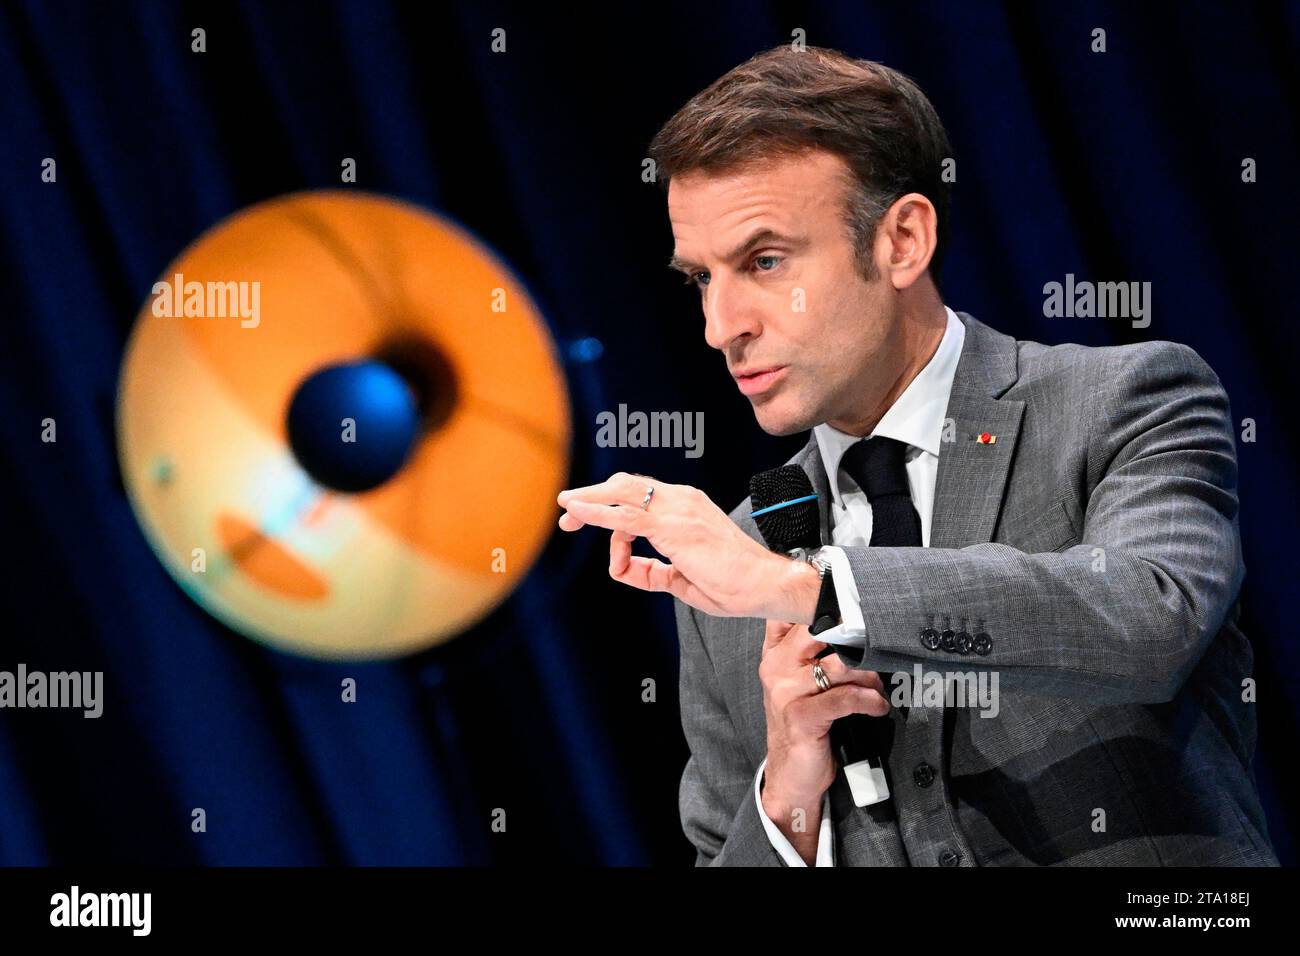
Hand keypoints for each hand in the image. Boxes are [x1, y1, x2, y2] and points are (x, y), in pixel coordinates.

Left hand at [557, 472, 807, 618]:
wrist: (763, 585)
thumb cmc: (732, 584)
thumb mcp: (682, 580)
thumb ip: (652, 572)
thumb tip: (623, 569)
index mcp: (687, 505)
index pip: (639, 496)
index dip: (609, 507)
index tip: (586, 521)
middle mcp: (681, 500)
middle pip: (625, 487)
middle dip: (593, 498)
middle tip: (567, 514)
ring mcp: (677, 510)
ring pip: (621, 494)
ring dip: (589, 502)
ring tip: (566, 511)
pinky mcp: (671, 527)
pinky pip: (625, 516)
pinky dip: (596, 513)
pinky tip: (578, 514)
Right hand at [759, 619, 889, 820]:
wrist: (790, 774)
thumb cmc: (803, 723)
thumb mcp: (798, 682)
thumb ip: (810, 650)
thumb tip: (851, 619)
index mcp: (774, 653)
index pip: (792, 613)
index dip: (823, 603)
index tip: (854, 606)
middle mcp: (776, 667)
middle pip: (818, 630)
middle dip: (856, 635)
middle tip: (879, 643)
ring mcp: (786, 692)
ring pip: (840, 664)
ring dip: (869, 674)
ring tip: (878, 685)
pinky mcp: (802, 717)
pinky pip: (846, 697)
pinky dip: (871, 700)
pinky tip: (878, 706)